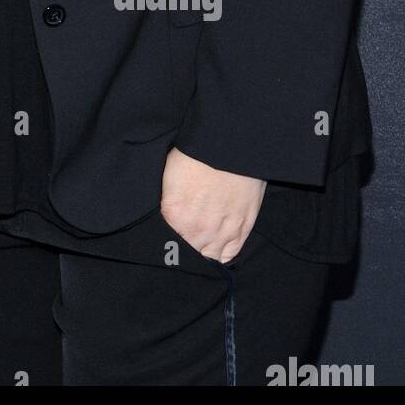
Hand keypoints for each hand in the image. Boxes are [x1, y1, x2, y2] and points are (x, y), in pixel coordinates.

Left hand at [160, 146, 265, 264]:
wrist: (230, 146)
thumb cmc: (196, 154)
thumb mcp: (167, 176)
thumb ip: (166, 203)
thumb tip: (162, 217)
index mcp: (174, 215)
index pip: (164, 242)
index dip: (164, 240)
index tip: (163, 238)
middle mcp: (197, 230)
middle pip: (185, 254)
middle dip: (181, 249)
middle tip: (180, 241)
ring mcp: (221, 233)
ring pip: (207, 258)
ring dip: (201, 253)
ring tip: (197, 245)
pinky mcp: (241, 230)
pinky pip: (228, 255)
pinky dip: (220, 255)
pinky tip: (213, 248)